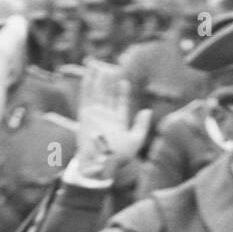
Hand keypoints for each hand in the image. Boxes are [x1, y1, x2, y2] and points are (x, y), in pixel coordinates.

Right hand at [76, 59, 152, 177]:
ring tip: (98, 66)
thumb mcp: (135, 142)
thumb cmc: (118, 158)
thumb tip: (147, 111)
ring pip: (97, 93)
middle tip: (110, 67)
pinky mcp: (85, 116)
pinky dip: (87, 86)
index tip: (124, 82)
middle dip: (108, 81)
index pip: (120, 104)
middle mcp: (106, 117)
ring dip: (98, 80)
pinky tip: (89, 75)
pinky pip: (86, 98)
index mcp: (118, 122)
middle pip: (108, 95)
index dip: (122, 93)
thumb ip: (141, 126)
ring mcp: (96, 115)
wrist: (99, 166)